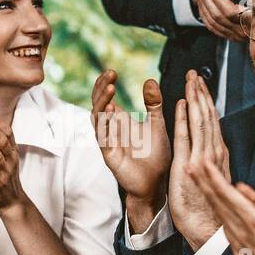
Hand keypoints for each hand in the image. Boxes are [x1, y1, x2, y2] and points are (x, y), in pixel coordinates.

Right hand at [90, 71, 170, 204]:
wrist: (156, 183)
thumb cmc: (155, 156)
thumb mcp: (157, 124)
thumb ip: (153, 104)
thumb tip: (150, 80)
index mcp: (118, 121)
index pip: (104, 98)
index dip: (104, 84)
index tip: (111, 71)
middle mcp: (110, 129)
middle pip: (97, 104)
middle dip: (101, 88)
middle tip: (109, 74)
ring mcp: (107, 142)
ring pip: (97, 118)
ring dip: (102, 103)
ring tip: (110, 89)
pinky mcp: (110, 155)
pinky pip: (103, 137)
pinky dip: (105, 123)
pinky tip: (111, 110)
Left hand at [171, 69, 230, 249]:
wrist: (210, 232)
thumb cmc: (212, 212)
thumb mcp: (213, 183)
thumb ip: (212, 165)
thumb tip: (210, 153)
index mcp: (218, 156)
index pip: (212, 123)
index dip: (206, 102)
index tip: (200, 85)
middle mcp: (214, 154)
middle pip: (208, 117)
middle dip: (201, 93)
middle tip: (194, 73)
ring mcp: (203, 159)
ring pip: (200, 121)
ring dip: (194, 98)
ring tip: (190, 79)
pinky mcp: (191, 167)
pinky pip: (187, 137)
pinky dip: (184, 118)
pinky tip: (180, 103)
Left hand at [195, 155, 254, 254]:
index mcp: (254, 220)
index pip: (227, 192)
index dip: (212, 175)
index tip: (201, 161)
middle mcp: (241, 231)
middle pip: (216, 201)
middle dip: (203, 181)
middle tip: (192, 165)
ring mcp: (239, 243)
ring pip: (218, 215)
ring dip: (208, 196)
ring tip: (200, 183)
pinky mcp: (241, 252)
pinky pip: (225, 228)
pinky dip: (218, 214)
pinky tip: (218, 210)